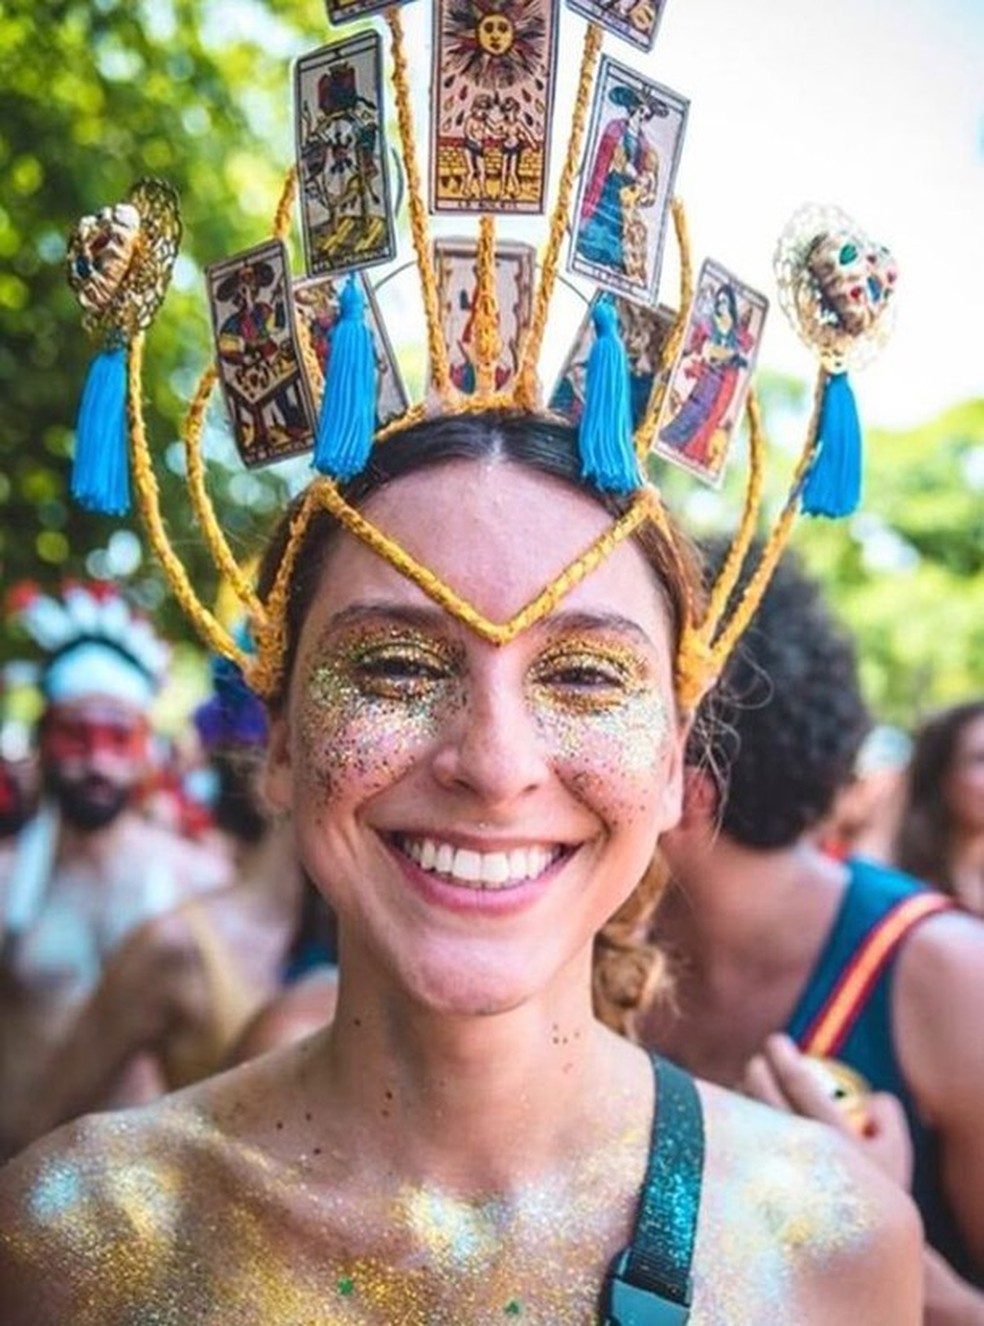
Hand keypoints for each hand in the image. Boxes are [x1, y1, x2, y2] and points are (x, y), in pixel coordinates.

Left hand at [742, 1033, 913, 1190]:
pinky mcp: (755, 1184)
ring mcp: (773, 1169)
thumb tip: (871, 1091)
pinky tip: (743, 1120)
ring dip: (744, 1096)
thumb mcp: (895, 1152)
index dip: (782, 1056)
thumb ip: (887, 1113)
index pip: (797, 1082)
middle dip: (756, 1070)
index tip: (777, 1041)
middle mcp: (797, 1151)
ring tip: (750, 1090)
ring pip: (745, 1116)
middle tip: (758, 1062)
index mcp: (831, 1137)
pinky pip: (739, 1142)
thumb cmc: (877, 1193)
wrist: (856, 1249)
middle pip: (762, 1093)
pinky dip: (739, 1125)